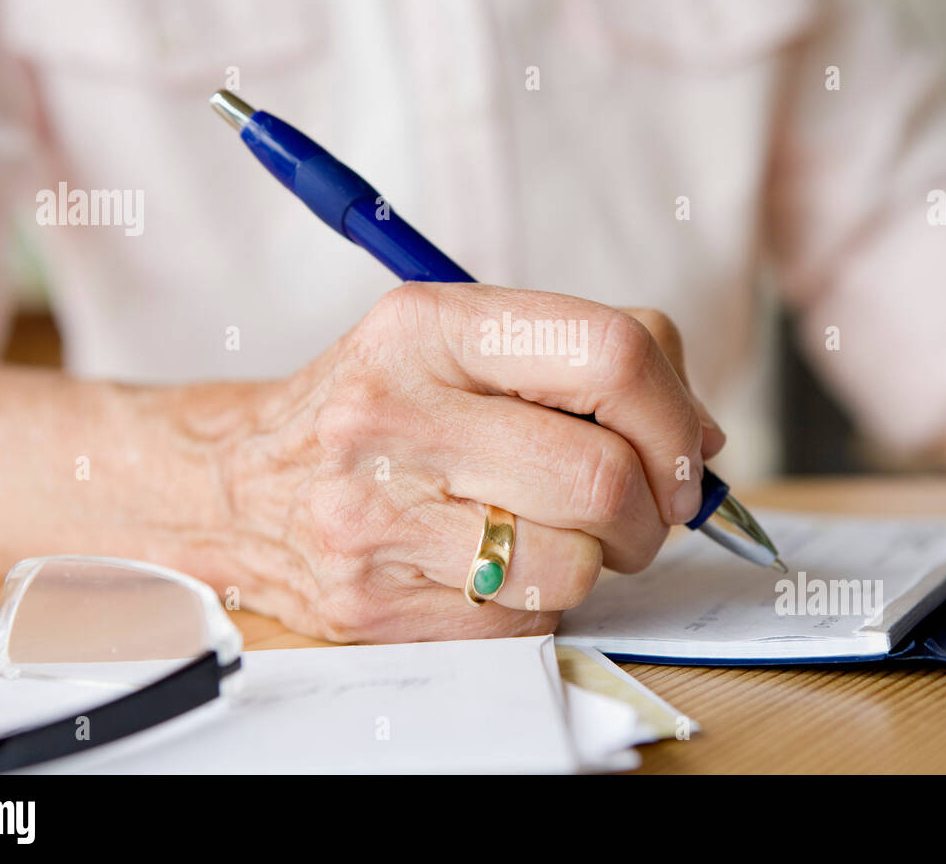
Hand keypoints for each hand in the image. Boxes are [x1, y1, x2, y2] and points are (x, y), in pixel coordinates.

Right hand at [198, 283, 724, 641]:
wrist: (243, 483)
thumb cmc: (385, 409)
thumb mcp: (465, 343)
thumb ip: (590, 362)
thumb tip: (702, 441)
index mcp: (428, 325)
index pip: (609, 352)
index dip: (674, 413)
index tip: (683, 452)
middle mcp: (390, 413)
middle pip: (602, 475)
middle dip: (650, 509)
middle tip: (635, 511)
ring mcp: (373, 514)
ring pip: (574, 563)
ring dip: (597, 561)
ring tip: (558, 534)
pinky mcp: (370, 603)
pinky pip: (526, 621)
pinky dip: (540, 600)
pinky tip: (494, 566)